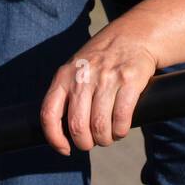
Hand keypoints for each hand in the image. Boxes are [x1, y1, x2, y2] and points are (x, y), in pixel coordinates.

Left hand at [40, 19, 158, 154]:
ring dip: (104, 139)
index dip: (54, 138)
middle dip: (85, 143)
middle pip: (77, 126)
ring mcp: (106, 78)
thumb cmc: (102, 59)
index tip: (65, 149)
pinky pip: (121, 118)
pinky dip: (120, 131)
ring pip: (99, 125)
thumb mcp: (75, 69)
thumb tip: (61, 131)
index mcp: (64, 76)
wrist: (135, 35)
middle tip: (92, 142)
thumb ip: (66, 93)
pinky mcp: (129, 80)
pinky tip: (120, 130)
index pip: (49, 114)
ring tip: (108, 137)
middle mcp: (82, 77)